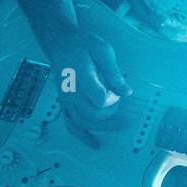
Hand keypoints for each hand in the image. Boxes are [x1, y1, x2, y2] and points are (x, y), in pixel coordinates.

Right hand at [41, 28, 131, 146]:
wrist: (60, 43)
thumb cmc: (81, 44)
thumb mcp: (102, 50)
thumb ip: (114, 73)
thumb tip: (126, 91)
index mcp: (81, 78)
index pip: (100, 100)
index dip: (114, 98)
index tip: (120, 90)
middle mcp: (71, 92)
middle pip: (92, 115)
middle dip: (111, 113)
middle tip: (120, 104)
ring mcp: (67, 100)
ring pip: (83, 123)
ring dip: (102, 127)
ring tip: (119, 126)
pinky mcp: (66, 103)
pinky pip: (71, 124)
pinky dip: (82, 136)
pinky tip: (93, 142)